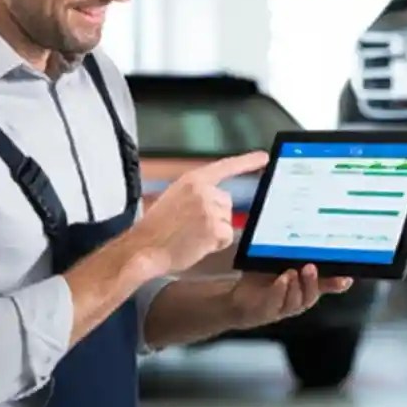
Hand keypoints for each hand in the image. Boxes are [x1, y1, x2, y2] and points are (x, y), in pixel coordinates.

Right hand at [127, 151, 268, 275]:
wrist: (143, 248)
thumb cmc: (155, 229)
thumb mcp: (174, 199)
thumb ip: (196, 195)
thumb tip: (216, 202)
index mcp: (192, 180)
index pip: (225, 166)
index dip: (246, 162)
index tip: (264, 157)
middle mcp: (203, 191)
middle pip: (226, 203)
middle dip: (216, 216)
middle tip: (192, 228)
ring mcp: (209, 209)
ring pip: (227, 221)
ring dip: (215, 231)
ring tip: (191, 236)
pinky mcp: (214, 228)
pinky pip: (227, 236)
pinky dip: (216, 244)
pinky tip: (197, 245)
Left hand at [226, 264, 353, 329]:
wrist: (236, 300)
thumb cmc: (262, 281)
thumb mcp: (280, 266)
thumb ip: (298, 259)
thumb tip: (314, 247)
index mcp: (304, 289)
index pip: (325, 287)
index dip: (336, 284)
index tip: (346, 278)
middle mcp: (297, 301)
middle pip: (310, 295)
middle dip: (313, 282)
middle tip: (311, 267)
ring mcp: (282, 309)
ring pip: (295, 302)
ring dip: (295, 287)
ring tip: (292, 272)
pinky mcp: (266, 312)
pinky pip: (276, 303)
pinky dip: (280, 291)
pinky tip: (281, 280)